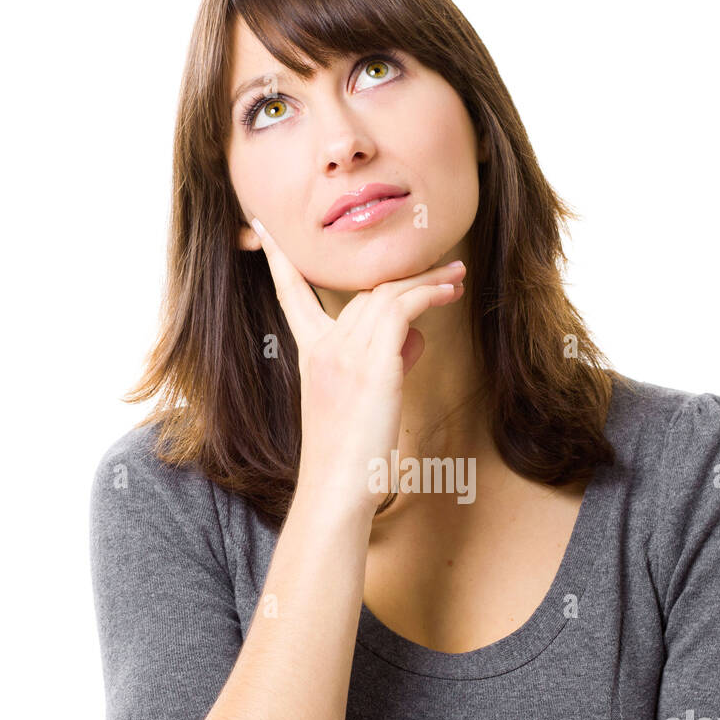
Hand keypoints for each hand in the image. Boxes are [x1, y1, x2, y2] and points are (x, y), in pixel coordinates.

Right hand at [251, 219, 464, 514]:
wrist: (338, 491)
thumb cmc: (349, 458)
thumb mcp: (362, 402)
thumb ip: (384, 363)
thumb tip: (413, 338)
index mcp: (310, 355)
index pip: (290, 293)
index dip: (276, 259)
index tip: (262, 228)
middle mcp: (324, 348)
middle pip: (365, 292)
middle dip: (407, 276)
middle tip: (444, 271)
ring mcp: (346, 356)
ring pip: (388, 295)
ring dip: (427, 283)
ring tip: (456, 280)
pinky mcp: (373, 369)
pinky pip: (402, 311)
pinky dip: (428, 295)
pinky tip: (448, 293)